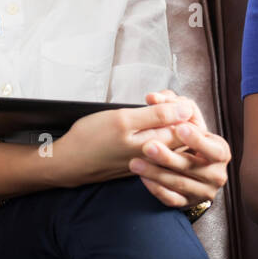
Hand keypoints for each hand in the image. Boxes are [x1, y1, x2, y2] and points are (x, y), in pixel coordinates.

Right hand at [54, 99, 191, 185]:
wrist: (68, 162)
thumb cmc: (90, 140)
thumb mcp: (123, 120)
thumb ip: (157, 116)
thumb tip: (186, 110)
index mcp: (158, 148)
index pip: (188, 126)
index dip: (180, 105)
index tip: (161, 96)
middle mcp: (158, 157)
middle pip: (182, 130)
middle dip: (173, 107)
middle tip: (154, 97)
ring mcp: (150, 160)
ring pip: (170, 134)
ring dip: (164, 114)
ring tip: (149, 102)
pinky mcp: (141, 159)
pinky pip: (158, 140)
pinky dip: (154, 124)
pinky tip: (143, 114)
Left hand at [128, 90, 229, 207]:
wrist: (190, 170)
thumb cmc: (186, 140)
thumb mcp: (185, 122)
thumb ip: (171, 106)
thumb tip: (152, 96)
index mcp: (220, 152)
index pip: (213, 148)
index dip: (197, 140)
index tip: (180, 128)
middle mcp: (216, 174)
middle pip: (191, 166)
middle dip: (168, 157)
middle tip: (148, 146)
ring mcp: (203, 191)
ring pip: (179, 183)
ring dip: (156, 173)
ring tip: (135, 163)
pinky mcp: (188, 203)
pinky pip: (171, 199)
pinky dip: (156, 189)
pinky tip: (142, 178)